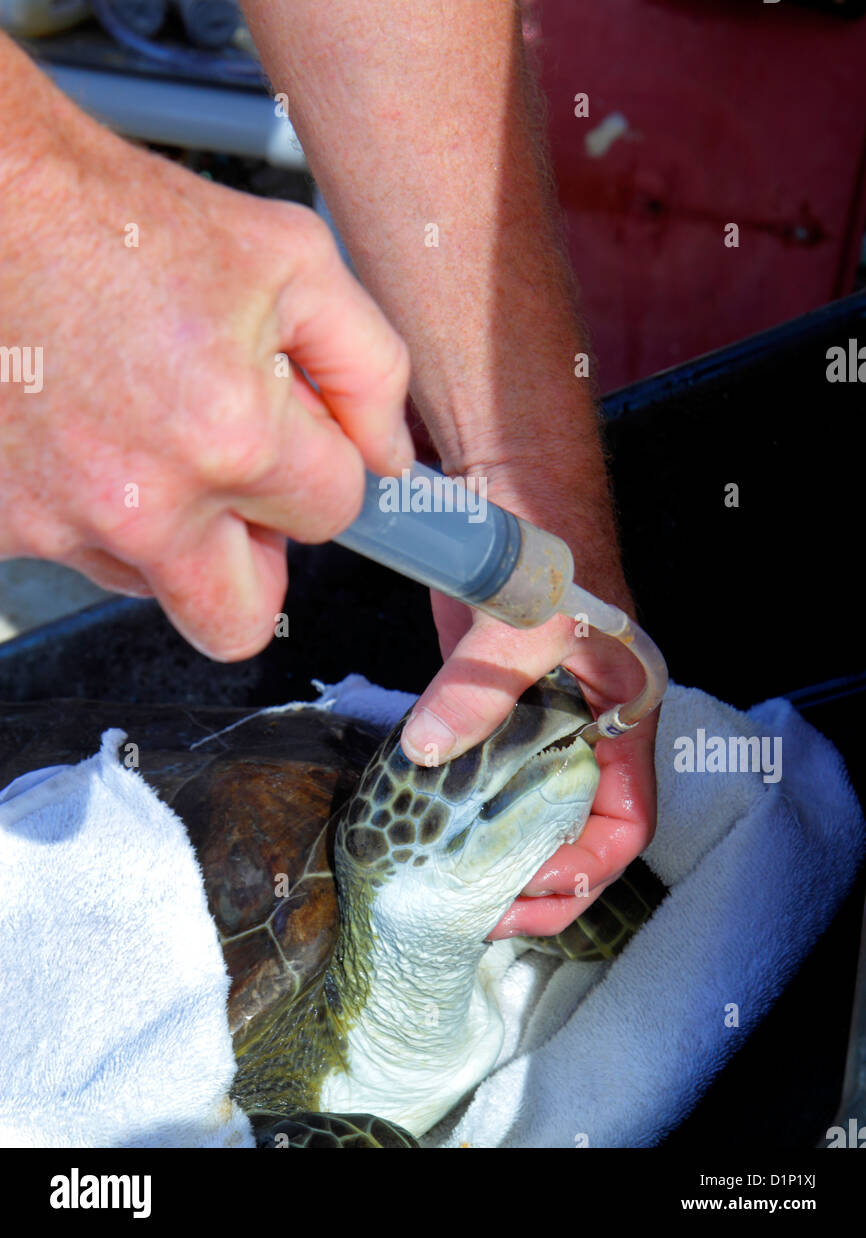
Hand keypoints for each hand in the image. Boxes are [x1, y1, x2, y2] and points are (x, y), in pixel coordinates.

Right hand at [0, 45, 412, 658]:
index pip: (332, 515)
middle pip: (240, 619)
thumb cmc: (120, 219)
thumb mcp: (289, 258)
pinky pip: (77, 553)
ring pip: (155, 584)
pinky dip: (92, 507)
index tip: (295, 436)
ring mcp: (58, 525)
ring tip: (142, 423)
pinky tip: (85, 427)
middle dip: (254, 563)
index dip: (321, 467)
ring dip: (168, 528)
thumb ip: (369, 367)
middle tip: (237, 488)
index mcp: (232, 437)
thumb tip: (389, 456)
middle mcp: (144, 504)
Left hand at [400, 465, 657, 938]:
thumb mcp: (528, 620)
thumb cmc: (548, 547)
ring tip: (447, 883)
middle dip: (533, 877)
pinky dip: (459, 803)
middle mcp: (586, 727)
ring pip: (525, 806)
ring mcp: (536, 716)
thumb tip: (426, 751)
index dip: (583, 868)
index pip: (625, 822)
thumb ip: (481, 688)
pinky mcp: (490, 700)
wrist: (510, 484)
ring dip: (493, 848)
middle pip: (575, 830)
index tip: (525, 888)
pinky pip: (482, 769)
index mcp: (626, 717)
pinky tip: (424, 824)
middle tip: (474, 906)